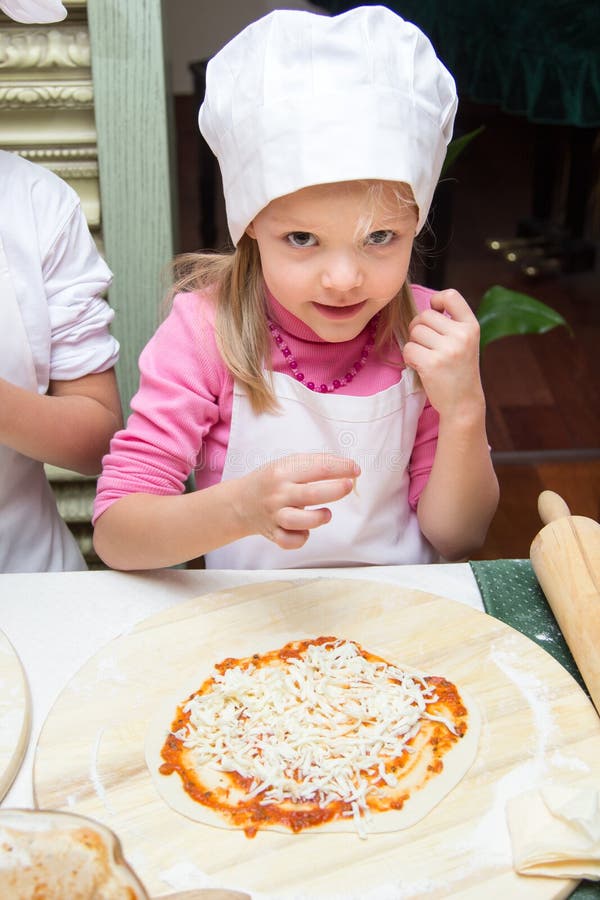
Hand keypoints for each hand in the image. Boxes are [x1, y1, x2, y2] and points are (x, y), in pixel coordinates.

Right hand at [236, 453, 359, 549]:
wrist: (241, 501)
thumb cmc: (273, 480)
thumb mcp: (288, 463)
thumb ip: (316, 463)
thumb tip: (348, 467)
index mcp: (283, 472)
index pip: (318, 468)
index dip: (341, 468)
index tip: (355, 469)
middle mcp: (278, 493)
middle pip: (311, 494)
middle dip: (335, 490)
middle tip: (348, 486)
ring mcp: (275, 515)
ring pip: (297, 521)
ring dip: (318, 518)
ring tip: (326, 513)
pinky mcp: (273, 533)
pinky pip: (288, 541)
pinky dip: (300, 538)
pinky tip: (306, 529)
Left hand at [402, 289, 484, 417]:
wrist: (463, 402)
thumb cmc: (459, 370)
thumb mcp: (464, 342)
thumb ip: (450, 324)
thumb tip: (425, 308)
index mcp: (471, 326)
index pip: (451, 296)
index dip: (437, 300)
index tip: (434, 311)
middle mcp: (462, 335)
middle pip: (424, 316)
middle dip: (419, 328)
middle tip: (427, 345)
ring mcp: (447, 350)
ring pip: (414, 332)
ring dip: (414, 344)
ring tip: (427, 357)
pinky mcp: (432, 363)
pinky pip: (408, 349)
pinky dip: (409, 358)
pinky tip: (421, 366)